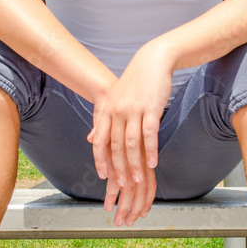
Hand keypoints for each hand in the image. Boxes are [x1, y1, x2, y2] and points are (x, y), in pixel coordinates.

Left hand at [88, 43, 173, 225]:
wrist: (152, 61)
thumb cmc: (134, 83)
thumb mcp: (114, 100)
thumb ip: (104, 120)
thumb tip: (92, 138)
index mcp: (108, 111)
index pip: (101, 141)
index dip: (101, 160)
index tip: (104, 176)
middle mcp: (118, 112)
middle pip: (115, 146)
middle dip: (119, 168)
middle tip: (122, 186)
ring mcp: (134, 111)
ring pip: (132, 144)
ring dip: (135, 164)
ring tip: (139, 180)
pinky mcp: (151, 109)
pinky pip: (150, 134)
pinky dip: (151, 151)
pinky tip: (154, 163)